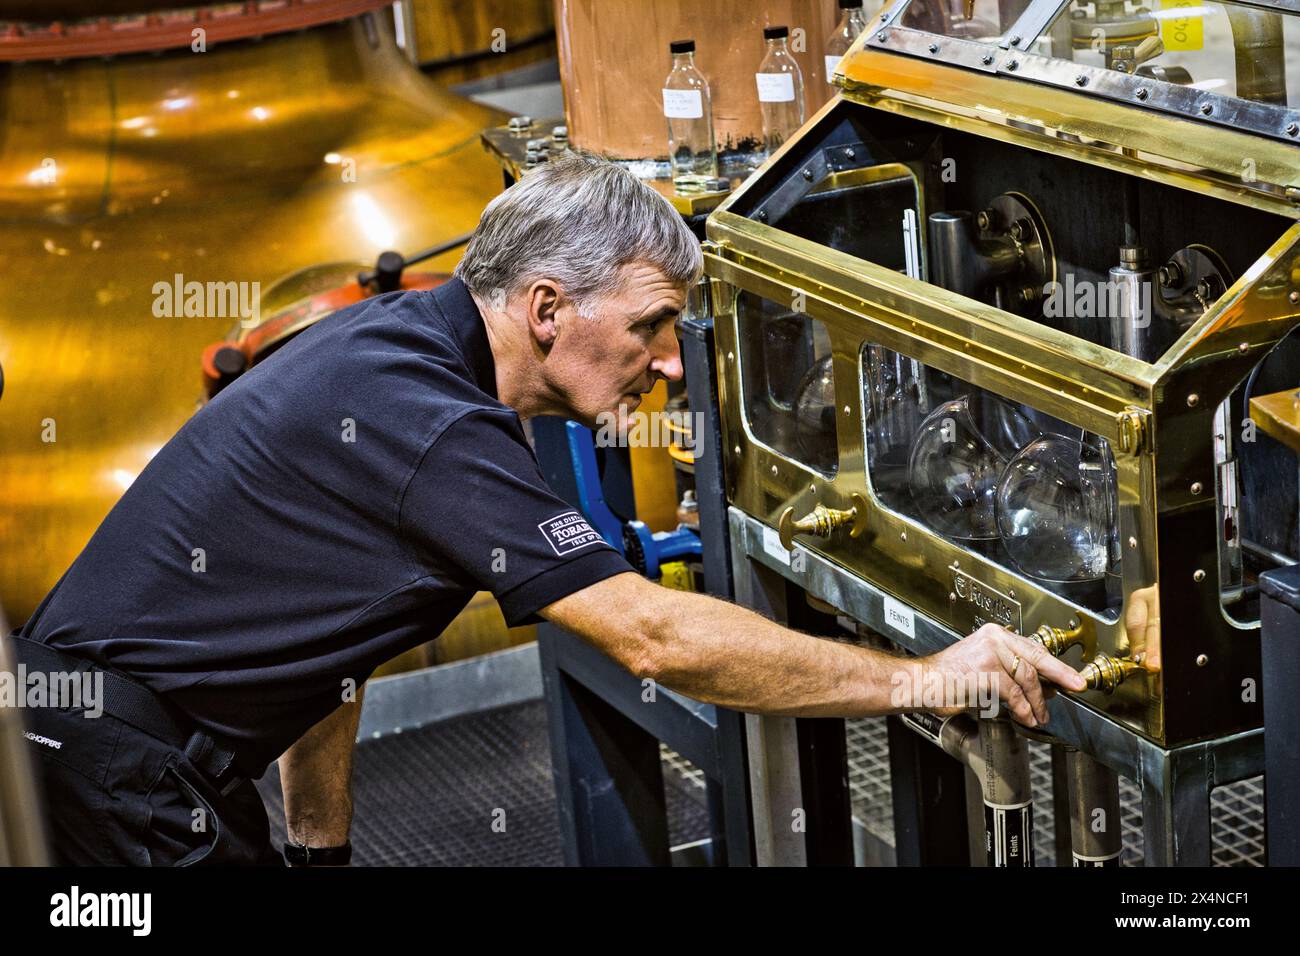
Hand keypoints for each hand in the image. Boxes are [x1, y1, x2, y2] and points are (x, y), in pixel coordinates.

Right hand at [918, 623, 1087, 727]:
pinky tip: (1026, 718)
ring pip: (1028, 679)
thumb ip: (1010, 672)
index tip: (1072, 676)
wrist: (923, 683)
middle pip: (1036, 658)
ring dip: (1037, 702)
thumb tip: (1042, 687)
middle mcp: (995, 639)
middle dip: (1060, 675)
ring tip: (1040, 716)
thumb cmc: (949, 679)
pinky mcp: (987, 671)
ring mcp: (991, 653)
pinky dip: (1023, 709)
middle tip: (1076, 686)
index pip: (1033, 648)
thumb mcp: (983, 667)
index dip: (1055, 664)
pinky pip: (1015, 693)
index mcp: (995, 634)